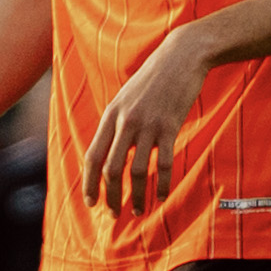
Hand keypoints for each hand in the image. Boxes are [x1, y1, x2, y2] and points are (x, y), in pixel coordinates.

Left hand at [79, 30, 214, 222]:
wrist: (181, 56)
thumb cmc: (153, 77)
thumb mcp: (126, 96)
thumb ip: (116, 122)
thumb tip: (109, 150)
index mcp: (111, 114)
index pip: (93, 156)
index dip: (90, 183)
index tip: (91, 203)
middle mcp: (126, 121)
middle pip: (111, 169)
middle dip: (111, 196)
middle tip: (114, 214)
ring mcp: (148, 124)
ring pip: (137, 171)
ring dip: (137, 195)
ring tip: (139, 210)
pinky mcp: (170, 126)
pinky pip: (164, 163)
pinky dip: (161, 184)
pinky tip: (161, 196)